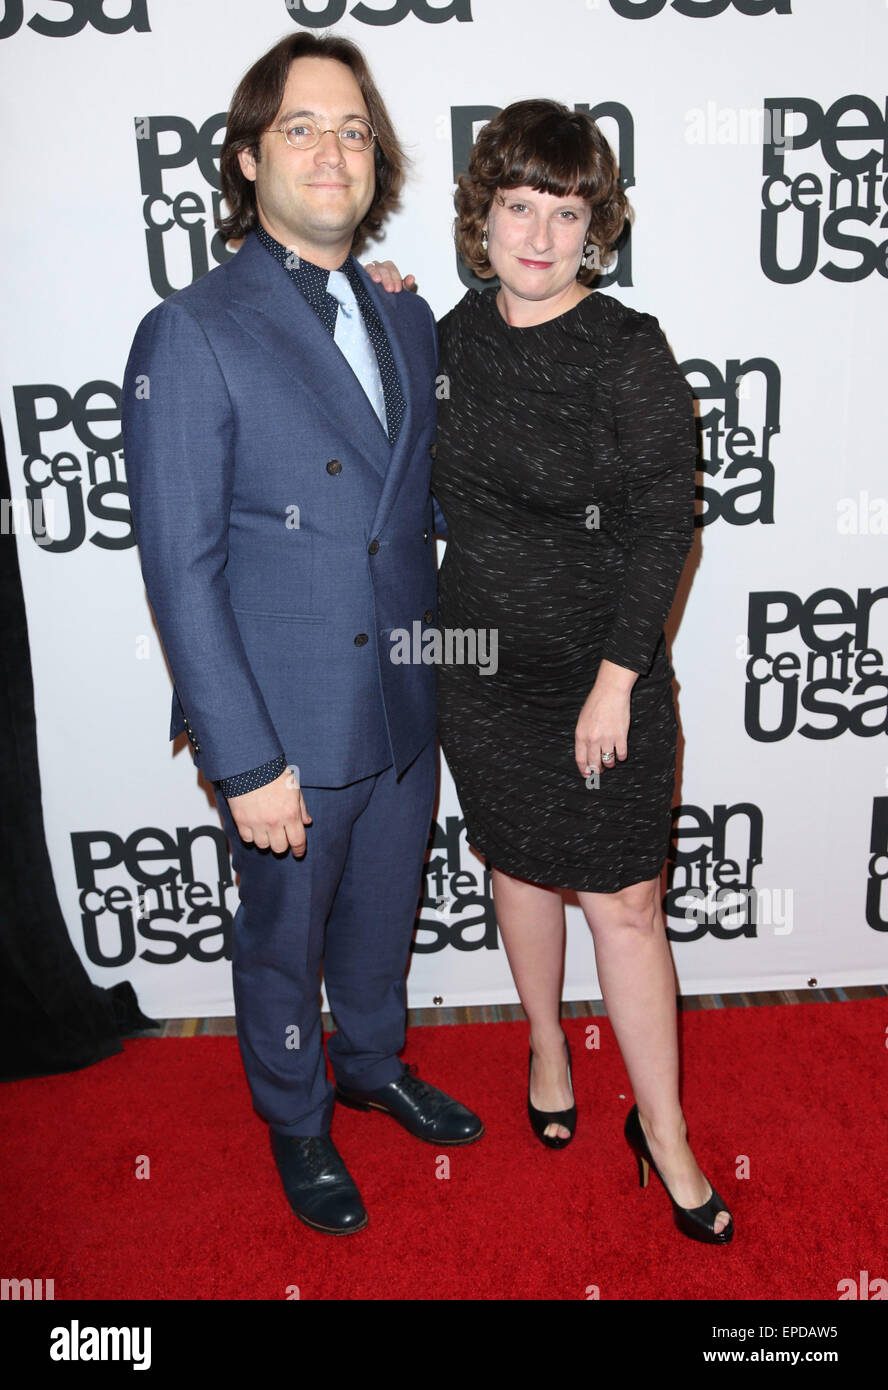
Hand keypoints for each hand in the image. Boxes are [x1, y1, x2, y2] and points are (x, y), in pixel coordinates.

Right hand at [228, 769, 311, 856]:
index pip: (298, 841)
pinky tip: (254, 828)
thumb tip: (307, 822)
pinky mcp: (241, 821)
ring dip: (266, 841)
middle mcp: (274, 822)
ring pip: (263, 846)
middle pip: (280, 848)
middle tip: (281, 838)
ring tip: (266, 831)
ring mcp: (257, 823)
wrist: (249, 764)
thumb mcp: (294, 788)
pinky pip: (247, 839)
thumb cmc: (273, 773)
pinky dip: (251, 837)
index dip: (299, 850)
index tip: (298, 853)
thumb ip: (301, 807)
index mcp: (290, 814)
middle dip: (282, 844)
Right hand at [363, 258, 415, 291]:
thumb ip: (407, 285)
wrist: (378, 306)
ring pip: (371, 266)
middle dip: (387, 278)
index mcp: (388, 269)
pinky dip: (364, 273)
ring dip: (375, 273)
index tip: (397, 290)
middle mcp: (378, 267)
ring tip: (377, 281)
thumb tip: (411, 278)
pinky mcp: (359, 274)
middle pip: (382, 267)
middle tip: (390, 289)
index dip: (395, 278)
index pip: (391, 269)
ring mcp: (367, 270)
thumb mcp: (399, 292)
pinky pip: (360, 270)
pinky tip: (367, 280)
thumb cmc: (389, 296)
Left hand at [574, 660, 636, 776]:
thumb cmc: (595, 703)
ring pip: (608, 761)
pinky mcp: (621, 736)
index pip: (580, 759)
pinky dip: (621, 756)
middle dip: (597, 770)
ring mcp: (607, 738)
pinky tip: (620, 753)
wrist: (610, 692)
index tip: (587, 774)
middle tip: (600, 771)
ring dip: (610, 764)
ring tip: (611, 761)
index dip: (584, 769)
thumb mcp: (582, 720)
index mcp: (581, 735)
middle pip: (594, 763)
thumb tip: (586, 752)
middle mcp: (593, 739)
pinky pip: (621, 754)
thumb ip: (583, 736)